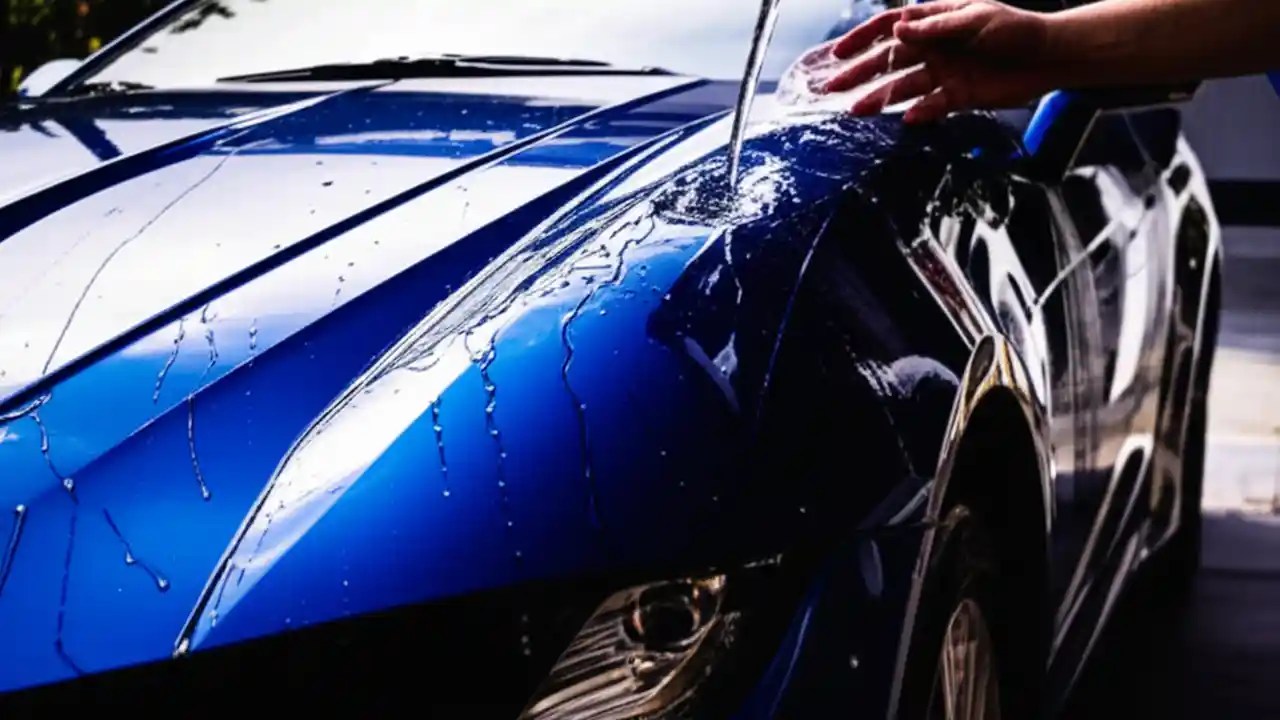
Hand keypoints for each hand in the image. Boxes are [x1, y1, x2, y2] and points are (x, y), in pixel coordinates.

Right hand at [823, 0, 1057, 123]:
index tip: (840, 53)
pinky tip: (905, 119)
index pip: (891, 27)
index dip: (863, 38)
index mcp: (936, 22)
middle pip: (889, 60)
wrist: (1049, 57)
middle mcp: (934, 48)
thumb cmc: (1016, 30)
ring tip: (857, 110)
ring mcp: (943, 74)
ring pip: (904, 86)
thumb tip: (899, 30)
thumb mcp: (977, 19)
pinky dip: (919, 113)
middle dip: (859, 72)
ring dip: (880, 97)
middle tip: (833, 87)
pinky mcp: (957, 97)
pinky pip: (931, 107)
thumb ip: (937, 27)